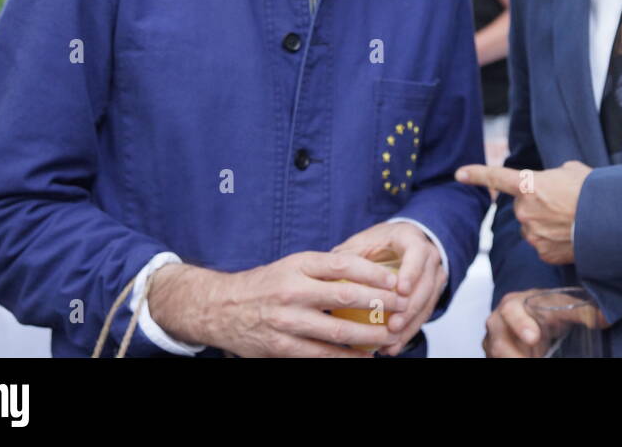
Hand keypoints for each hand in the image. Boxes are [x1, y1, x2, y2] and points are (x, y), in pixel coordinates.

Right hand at [148, 251, 407, 356]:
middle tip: (401, 307)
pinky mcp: (280, 347)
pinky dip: (344, 358)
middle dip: (378, 304)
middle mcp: (292, 291)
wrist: (220, 307)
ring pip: (336, 331)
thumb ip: (324, 271)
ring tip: (388, 336)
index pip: (343, 264)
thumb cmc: (264, 285)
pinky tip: (362, 357)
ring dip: (367, 336)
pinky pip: (319, 355)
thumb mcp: (293, 266)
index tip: (396, 280)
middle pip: (345, 297)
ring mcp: (286, 321)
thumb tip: (368, 277)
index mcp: (298, 265)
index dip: (373, 273)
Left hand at [332, 221, 446, 355]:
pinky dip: (409, 331)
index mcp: (410, 238)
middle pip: (425, 283)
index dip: (411, 272)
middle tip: (392, 326)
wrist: (399, 244)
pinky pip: (424, 315)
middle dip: (410, 308)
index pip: (417, 253)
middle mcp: (428, 255)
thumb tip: (329, 274)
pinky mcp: (432, 294)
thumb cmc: (377, 243)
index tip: (400, 290)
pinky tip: (394, 346)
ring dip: (410, 325)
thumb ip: (348, 255)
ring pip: (428, 303)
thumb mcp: (361, 242)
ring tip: (391, 342)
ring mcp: (434, 275)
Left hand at [456, 161, 591, 264]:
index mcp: (529, 184)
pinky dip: (553, 241)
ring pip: (532, 227)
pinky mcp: (542, 253)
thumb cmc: (592, 192)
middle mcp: (525, 210)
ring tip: (571, 220)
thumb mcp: (571, 171)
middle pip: (523, 207)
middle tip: (562, 203)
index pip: (497, 177)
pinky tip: (570, 235)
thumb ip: (553, 176)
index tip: (459, 173)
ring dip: (545, 224)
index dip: (477, 174)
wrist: (610, 221)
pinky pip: (542, 245)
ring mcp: (532, 234)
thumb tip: (554, 183)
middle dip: (537, 205)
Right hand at [482, 289, 610, 357]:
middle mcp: (498, 324)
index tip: (534, 337)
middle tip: (533, 361)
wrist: (534, 318)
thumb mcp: (563, 308)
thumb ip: (583, 312)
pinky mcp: (497, 357)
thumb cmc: (546, 310)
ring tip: (537, 361)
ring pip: (498, 357)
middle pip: (499, 343)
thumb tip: (606, 319)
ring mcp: (494, 344)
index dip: (520, 324)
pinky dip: (513, 362)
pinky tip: (536, 360)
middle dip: (513, 356)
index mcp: (513, 304)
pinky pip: (500, 362)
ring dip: (515, 360)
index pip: (510, 311)